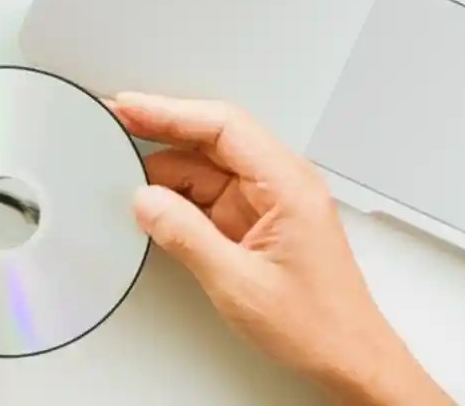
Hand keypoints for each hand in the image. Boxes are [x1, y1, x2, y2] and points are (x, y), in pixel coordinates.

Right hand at [108, 93, 450, 405]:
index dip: (171, 111)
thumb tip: (146, 201)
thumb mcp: (239, 283)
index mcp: (288, 185)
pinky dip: (178, 194)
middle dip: (162, 128)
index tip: (131, 107)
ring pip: (207, 166)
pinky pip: (210, 193)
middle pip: (213, 138)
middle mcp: (281, 184)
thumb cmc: (318, 324)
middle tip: (116, 121)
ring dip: (166, 168)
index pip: (223, 126)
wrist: (348, 357)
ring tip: (123, 170)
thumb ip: (186, 236)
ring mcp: (268, 201)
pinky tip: (151, 201)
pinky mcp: (256, 220)